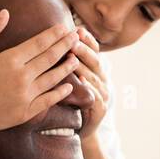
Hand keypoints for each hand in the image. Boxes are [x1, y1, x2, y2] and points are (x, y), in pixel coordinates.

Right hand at [0, 10, 83, 132]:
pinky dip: (60, 93)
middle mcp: (21, 77)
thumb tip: (5, 12)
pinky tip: (68, 86)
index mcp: (10, 60)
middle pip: (49, 58)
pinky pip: (48, 101)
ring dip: (66, 67)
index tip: (64, 27)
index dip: (53, 35)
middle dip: (65, 46)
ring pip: (52, 79)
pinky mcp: (25, 112)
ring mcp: (25, 96)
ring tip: (76, 58)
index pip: (38, 43)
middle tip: (77, 37)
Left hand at [68, 25, 109, 140]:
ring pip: (94, 77)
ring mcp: (104, 94)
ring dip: (83, 66)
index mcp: (96, 70)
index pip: (95, 50)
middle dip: (84, 49)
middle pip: (95, 61)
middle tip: (72, 40)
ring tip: (72, 57)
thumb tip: (55, 40)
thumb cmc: (72, 102)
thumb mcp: (71, 78)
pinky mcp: (100, 109)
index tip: (77, 29)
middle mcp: (103, 80)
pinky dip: (88, 88)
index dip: (87, 40)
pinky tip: (80, 80)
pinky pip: (95, 96)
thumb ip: (68, 62)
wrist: (81, 129)